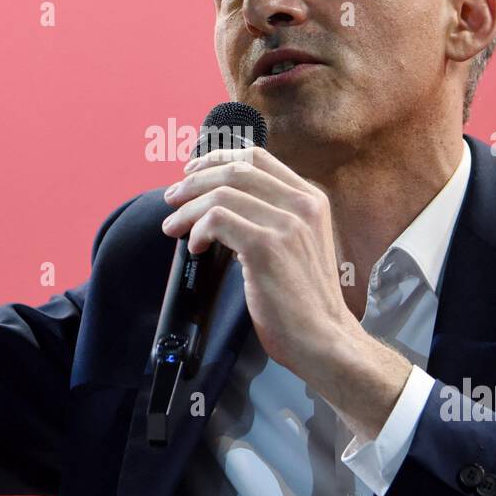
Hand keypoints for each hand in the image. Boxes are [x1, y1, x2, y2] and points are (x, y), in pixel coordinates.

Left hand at [160, 146, 358, 384]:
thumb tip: (222, 206)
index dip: (217, 159)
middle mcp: (302, 205)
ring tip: (173, 227)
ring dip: (188, 210)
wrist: (323, 338)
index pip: (257, 158)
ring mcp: (286, 225)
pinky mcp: (266, 248)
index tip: (192, 171)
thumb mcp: (299, 244)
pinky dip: (198, 230)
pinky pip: (217, 220)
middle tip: (172, 199)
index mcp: (310, 199)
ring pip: (222, 194)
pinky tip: (195, 247)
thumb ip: (274, 219)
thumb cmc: (304, 300)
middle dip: (194, 182)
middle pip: (235, 171)